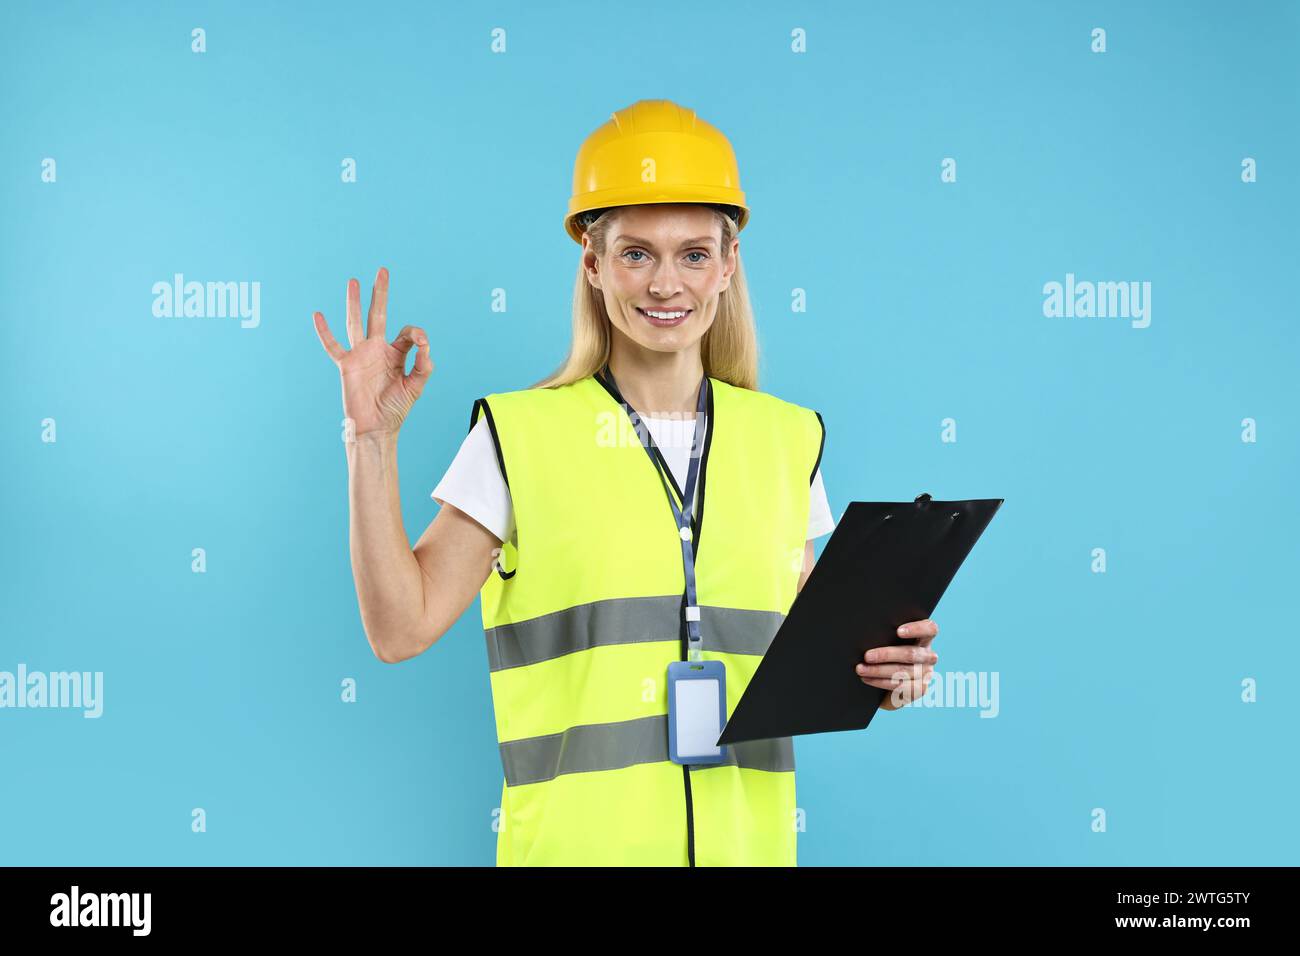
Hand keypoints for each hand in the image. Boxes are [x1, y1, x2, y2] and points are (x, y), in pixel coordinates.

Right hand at [313, 267, 432, 438]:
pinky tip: (317, 315)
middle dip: (381, 294)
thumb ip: (424, 364)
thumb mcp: (416, 386)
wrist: (377, 428)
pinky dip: (324, 332)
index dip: (417, 334)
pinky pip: (333, 346)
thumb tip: (425, 344)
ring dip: (354, 302)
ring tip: (353, 281)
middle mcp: (378, 350)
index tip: (421, 344)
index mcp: (396, 354)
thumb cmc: (396, 409)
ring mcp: (361, 355)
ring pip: (356, 322)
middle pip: (378, 315)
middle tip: (383, 271)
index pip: (408, 333)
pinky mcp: (346, 365)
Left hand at [855, 619, 938, 710]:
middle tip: (867, 656)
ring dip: (878, 670)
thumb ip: (886, 635)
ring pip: (903, 671)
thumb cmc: (887, 655)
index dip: (916, 629)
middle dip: (886, 655)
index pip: (930, 629)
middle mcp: (928, 655)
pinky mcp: (921, 688)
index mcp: (924, 637)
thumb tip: (867, 633)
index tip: (898, 631)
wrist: (890, 682)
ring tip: (861, 669)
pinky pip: (901, 686)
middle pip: (911, 653)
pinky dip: (881, 682)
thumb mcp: (889, 642)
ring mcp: (926, 672)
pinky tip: (868, 679)